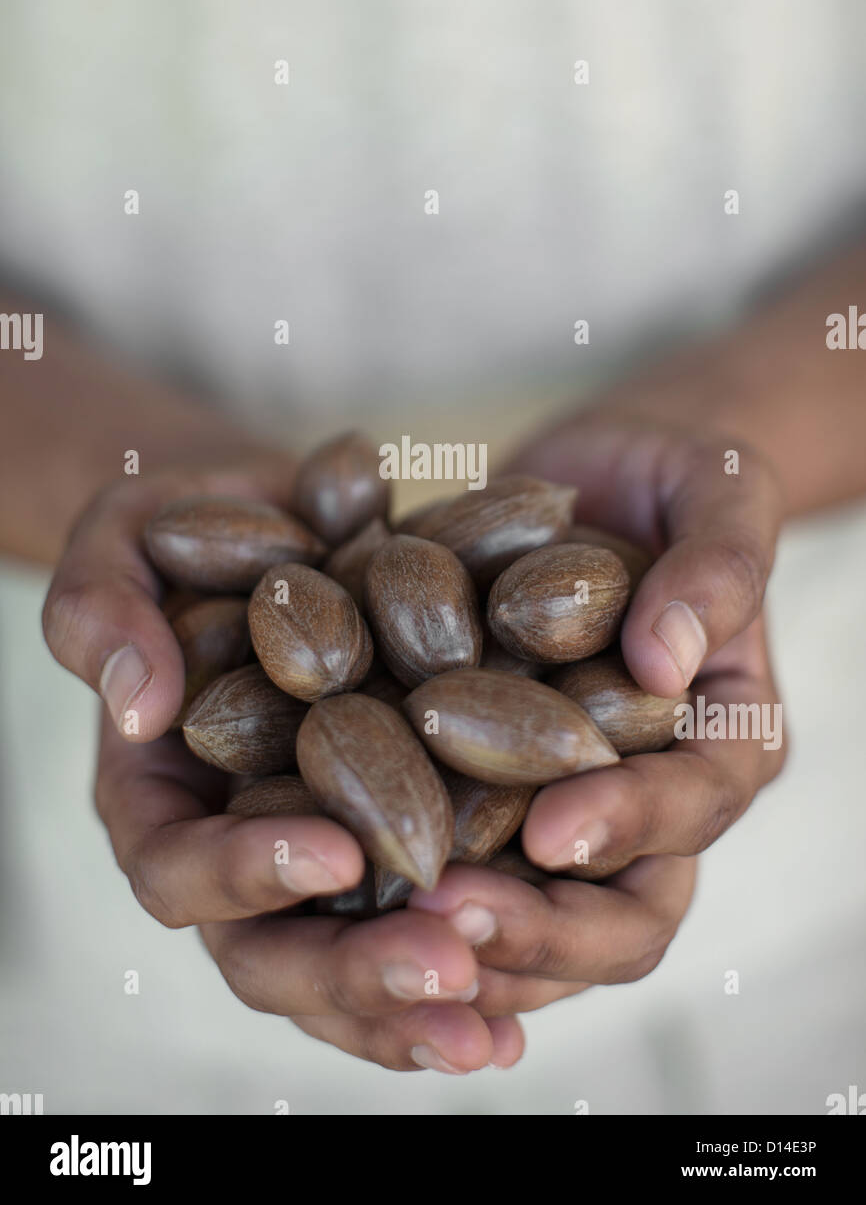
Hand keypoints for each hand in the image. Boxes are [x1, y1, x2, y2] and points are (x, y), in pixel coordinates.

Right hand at [42, 458, 523, 1073]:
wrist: (279, 523)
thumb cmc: (180, 530)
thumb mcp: (120, 544)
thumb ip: (102, 611)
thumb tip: (139, 705)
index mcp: (158, 800)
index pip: (177, 869)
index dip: (244, 873)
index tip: (332, 850)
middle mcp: (239, 850)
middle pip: (276, 953)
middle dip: (356, 972)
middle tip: (446, 968)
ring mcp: (323, 851)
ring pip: (357, 959)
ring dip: (424, 999)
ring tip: (497, 1017)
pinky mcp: (401, 834)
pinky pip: (431, 911)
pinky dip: (483, 949)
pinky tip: (542, 977)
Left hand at [407, 414, 785, 1021]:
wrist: (601, 474)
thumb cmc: (679, 474)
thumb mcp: (721, 489)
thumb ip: (717, 566)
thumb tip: (665, 663)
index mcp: (723, 741)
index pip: (692, 807)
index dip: (628, 825)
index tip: (551, 829)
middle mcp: (647, 795)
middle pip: (617, 911)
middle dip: (536, 928)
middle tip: (445, 910)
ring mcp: (563, 798)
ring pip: (530, 908)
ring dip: (459, 930)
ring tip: (374, 914)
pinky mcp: (487, 781)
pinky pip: (448, 837)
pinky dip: (390, 860)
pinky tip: (316, 852)